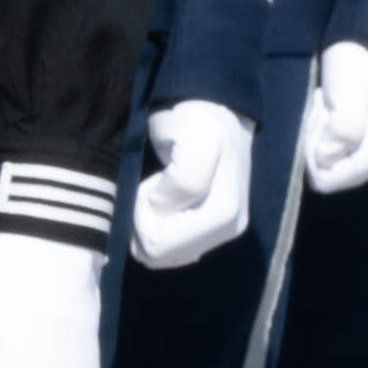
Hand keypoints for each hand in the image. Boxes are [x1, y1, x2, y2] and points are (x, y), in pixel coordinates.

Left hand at [130, 98, 254, 265]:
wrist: (213, 112)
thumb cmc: (199, 120)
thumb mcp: (196, 138)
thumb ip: (186, 178)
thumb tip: (163, 208)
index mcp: (224, 216)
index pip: (159, 245)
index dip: (140, 216)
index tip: (149, 183)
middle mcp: (227, 231)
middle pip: (159, 255)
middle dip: (142, 221)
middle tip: (150, 185)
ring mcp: (218, 233)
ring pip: (159, 253)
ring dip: (147, 222)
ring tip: (158, 188)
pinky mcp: (206, 230)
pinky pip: (165, 248)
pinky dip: (153, 226)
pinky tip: (161, 198)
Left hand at [298, 39, 367, 193]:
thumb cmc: (363, 66)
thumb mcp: (349, 92)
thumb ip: (343, 128)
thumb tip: (326, 157)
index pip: (325, 179)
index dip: (311, 153)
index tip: (322, 118)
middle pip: (325, 171)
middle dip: (314, 141)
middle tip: (325, 107)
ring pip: (326, 159)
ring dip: (318, 132)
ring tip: (330, 103)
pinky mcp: (367, 143)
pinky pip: (332, 148)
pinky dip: (324, 128)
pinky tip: (332, 106)